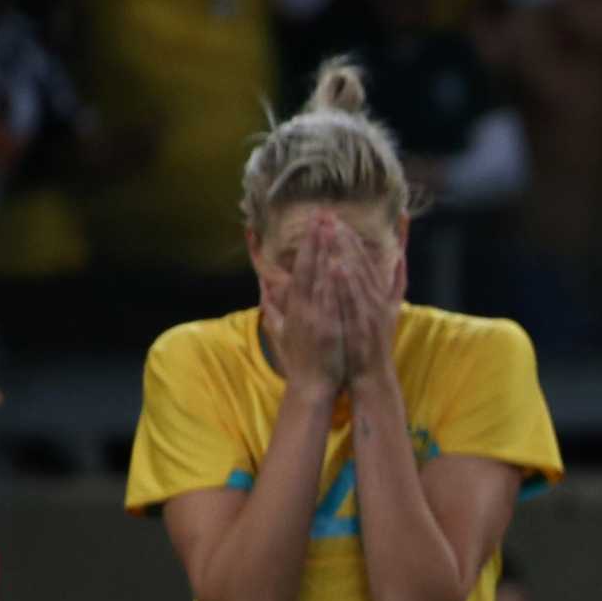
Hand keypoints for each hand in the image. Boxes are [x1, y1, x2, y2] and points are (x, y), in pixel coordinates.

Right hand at [265, 218, 348, 387]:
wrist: (311, 387)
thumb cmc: (300, 360)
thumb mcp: (281, 331)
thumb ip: (272, 307)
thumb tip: (263, 288)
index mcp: (295, 306)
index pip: (302, 269)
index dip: (308, 246)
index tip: (315, 224)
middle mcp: (304, 307)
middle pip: (310, 267)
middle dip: (316, 240)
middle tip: (323, 213)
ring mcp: (316, 316)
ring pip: (321, 278)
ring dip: (326, 252)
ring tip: (333, 227)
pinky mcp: (327, 328)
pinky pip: (331, 300)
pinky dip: (334, 281)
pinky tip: (339, 262)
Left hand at [331, 231, 402, 380]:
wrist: (373, 376)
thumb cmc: (374, 344)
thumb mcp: (388, 310)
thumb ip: (395, 284)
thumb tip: (401, 257)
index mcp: (379, 295)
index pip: (367, 260)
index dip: (355, 239)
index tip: (341, 219)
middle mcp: (377, 300)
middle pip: (362, 263)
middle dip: (348, 238)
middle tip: (333, 216)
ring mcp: (371, 312)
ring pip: (357, 276)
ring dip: (346, 253)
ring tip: (334, 231)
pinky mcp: (363, 325)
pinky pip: (352, 300)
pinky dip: (345, 282)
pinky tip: (337, 265)